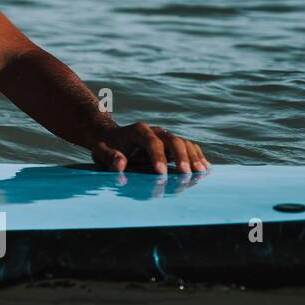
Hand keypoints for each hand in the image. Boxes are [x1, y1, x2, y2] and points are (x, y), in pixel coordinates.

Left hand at [90, 121, 209, 173]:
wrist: (111, 138)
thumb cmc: (106, 146)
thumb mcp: (100, 151)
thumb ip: (109, 156)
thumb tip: (120, 164)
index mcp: (137, 130)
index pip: (151, 141)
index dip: (157, 155)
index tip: (161, 172)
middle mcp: (154, 131)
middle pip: (172, 139)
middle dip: (180, 156)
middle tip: (186, 173)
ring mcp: (165, 137)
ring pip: (183, 142)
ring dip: (193, 156)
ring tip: (200, 171)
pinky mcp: (171, 145)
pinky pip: (188, 147)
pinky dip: (197, 156)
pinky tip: (204, 167)